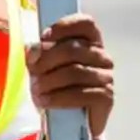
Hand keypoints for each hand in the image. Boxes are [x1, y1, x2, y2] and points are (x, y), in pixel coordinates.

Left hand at [25, 13, 114, 136]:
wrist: (63, 115)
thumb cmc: (52, 81)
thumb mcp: (40, 62)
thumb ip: (36, 51)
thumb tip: (34, 48)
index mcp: (89, 40)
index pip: (85, 23)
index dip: (64, 27)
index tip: (44, 36)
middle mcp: (101, 56)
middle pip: (73, 49)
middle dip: (47, 60)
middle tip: (33, 72)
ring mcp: (106, 76)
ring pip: (75, 72)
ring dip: (50, 81)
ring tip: (36, 89)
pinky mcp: (106, 97)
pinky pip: (83, 94)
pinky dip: (59, 98)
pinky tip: (46, 101)